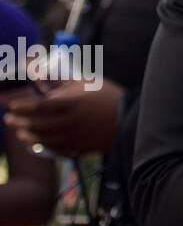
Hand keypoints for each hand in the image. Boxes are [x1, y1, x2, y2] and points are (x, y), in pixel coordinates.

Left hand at [3, 80, 123, 155]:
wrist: (129, 118)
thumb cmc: (108, 97)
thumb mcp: (86, 82)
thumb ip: (61, 81)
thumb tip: (40, 76)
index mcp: (72, 103)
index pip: (39, 106)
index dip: (22, 106)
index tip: (12, 105)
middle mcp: (70, 122)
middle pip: (36, 124)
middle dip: (19, 121)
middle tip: (9, 119)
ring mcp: (74, 137)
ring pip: (42, 139)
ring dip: (27, 135)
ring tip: (20, 131)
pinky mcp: (79, 147)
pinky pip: (54, 149)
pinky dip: (43, 146)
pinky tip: (37, 142)